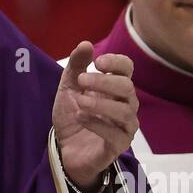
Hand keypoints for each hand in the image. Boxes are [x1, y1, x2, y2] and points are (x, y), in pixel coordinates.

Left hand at [53, 41, 138, 188]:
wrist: (65, 148)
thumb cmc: (73, 114)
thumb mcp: (69, 87)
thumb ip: (76, 66)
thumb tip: (86, 44)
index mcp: (115, 87)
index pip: (127, 68)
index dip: (116, 62)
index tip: (98, 62)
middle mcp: (125, 105)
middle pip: (127, 88)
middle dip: (104, 82)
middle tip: (82, 80)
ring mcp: (125, 126)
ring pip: (125, 111)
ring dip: (101, 103)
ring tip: (80, 102)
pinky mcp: (119, 146)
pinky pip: (116, 134)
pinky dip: (97, 124)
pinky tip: (80, 117)